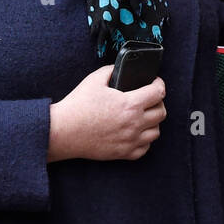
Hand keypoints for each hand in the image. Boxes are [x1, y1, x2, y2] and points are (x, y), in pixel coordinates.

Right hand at [48, 67, 166, 161]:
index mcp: (130, 104)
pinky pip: (144, 149)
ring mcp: (130, 140)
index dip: (159, 84)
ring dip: (153, 122)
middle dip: (158, 102)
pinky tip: (136, 133)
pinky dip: (144, 141)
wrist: (62, 132)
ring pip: (156, 132)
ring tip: (144, 116)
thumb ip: (112, 71)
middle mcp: (134, 123)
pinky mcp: (123, 153)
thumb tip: (121, 69)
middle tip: (149, 99)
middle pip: (161, 113)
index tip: (155, 82)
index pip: (159, 92)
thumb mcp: (94, 80)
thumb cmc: (77, 106)